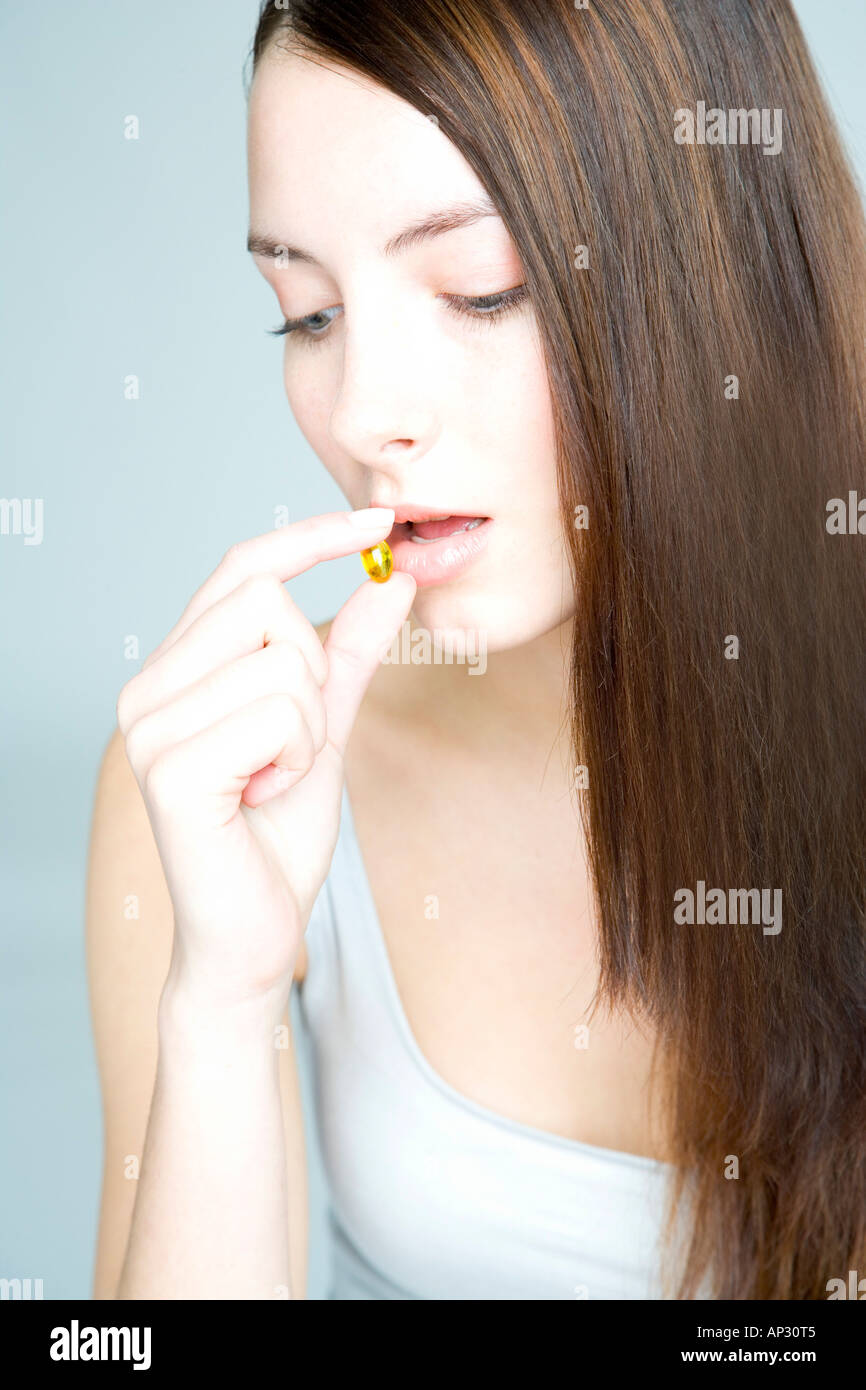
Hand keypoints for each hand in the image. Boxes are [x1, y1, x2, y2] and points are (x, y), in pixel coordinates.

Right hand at [116, 510, 414, 1011]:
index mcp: (174, 670)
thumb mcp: (323, 728)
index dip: (311, 535)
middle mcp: (146, 688)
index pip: (241, 566)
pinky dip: (297, 758)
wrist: (254, 936)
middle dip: (312, 671)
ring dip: (307, 728)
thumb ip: (349, 654)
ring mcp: (149, 727)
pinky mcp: (169, 770)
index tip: (378, 520)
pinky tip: (263, 798)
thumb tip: (391, 577)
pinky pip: (278, 712)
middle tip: (293, 745)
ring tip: (273, 779)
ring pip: (281, 660)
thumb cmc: (276, 834)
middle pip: (265, 600)